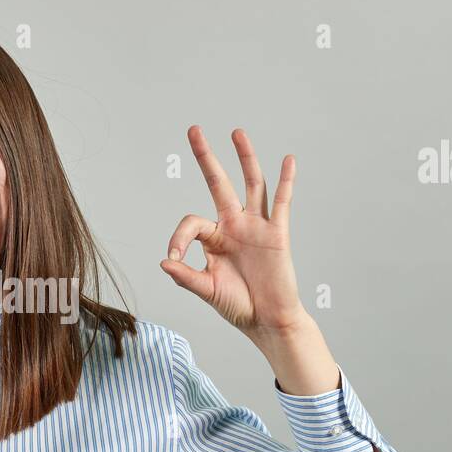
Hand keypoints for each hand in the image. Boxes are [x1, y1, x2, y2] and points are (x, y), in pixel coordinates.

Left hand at [160, 126, 309, 338]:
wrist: (267, 320)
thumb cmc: (237, 305)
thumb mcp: (207, 290)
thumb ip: (186, 277)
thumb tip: (164, 262)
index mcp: (214, 239)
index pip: (192, 222)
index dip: (178, 238)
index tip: (173, 258)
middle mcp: (234, 225)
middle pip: (219, 183)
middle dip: (206, 157)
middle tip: (193, 130)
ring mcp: (256, 226)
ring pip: (251, 184)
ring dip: (244, 158)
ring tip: (236, 133)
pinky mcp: (278, 234)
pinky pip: (283, 202)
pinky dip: (286, 181)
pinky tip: (287, 160)